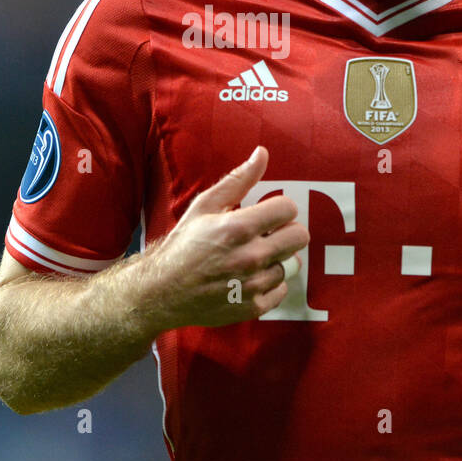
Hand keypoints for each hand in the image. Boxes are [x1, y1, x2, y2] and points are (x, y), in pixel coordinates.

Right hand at [136, 146, 308, 329]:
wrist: (162, 290)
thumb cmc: (183, 244)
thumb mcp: (205, 206)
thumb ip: (238, 180)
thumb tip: (262, 153)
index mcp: (238, 227)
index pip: (288, 209)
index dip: (280, 209)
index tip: (269, 214)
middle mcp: (249, 257)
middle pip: (300, 237)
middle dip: (286, 232)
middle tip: (268, 235)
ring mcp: (252, 285)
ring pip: (291, 264)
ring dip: (275, 260)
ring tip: (252, 259)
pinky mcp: (252, 307)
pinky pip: (282, 290)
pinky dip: (270, 284)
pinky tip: (250, 278)